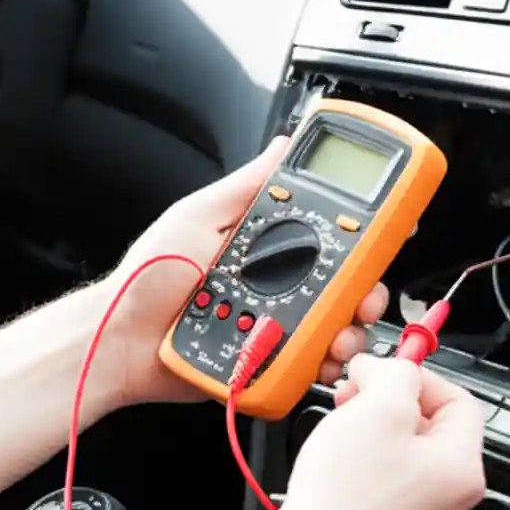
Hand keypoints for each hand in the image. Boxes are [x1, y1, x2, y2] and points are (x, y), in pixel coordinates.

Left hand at [104, 137, 389, 407]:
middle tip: (365, 294)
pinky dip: (326, 363)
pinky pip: (310, 364)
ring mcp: (275, 325)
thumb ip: (245, 185)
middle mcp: (276, 284)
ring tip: (340, 331)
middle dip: (366, 290)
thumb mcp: (198, 215)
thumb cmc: (147, 278)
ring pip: (336, 327)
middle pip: (344, 285)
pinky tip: (323, 357)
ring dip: (350, 330)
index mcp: (264, 246)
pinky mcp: (267, 362)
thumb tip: (283, 145)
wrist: (120, 341)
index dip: (364, 234)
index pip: (329, 235)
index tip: (389, 233)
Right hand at [278, 356, 485, 509]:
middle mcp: (452, 502)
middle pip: (431, 429)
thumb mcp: (378, 408)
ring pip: (407, 458)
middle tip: (352, 397)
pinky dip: (366, 467)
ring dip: (375, 433)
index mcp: (463, 469)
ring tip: (340, 430)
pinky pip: (389, 487)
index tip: (382, 372)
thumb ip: (396, 374)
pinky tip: (339, 466)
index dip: (418, 378)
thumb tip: (392, 367)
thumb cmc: (343, 496)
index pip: (459, 401)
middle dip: (389, 405)